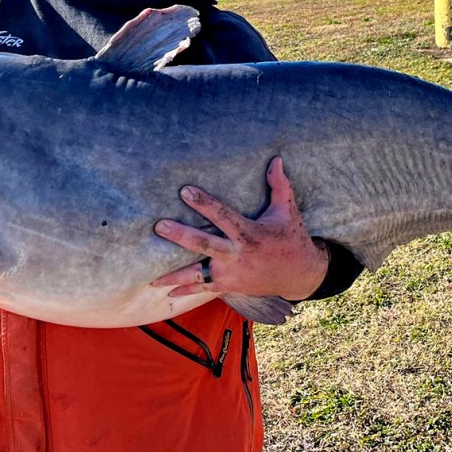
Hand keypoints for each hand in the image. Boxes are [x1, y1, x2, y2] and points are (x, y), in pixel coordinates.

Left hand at [150, 157, 328, 301]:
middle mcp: (238, 255)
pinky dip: (185, 291)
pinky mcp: (230, 286)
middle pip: (204, 244)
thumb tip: (276, 159)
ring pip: (199, 273)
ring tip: (151, 277)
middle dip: (180, 236)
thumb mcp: (288, 210)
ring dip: (174, 274)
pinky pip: (204, 289)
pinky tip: (166, 292)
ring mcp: (232, 273)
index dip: (203, 203)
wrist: (300, 274)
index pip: (222, 215)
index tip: (184, 190)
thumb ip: (279, 185)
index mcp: (250, 233)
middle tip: (159, 226)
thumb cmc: (292, 238)